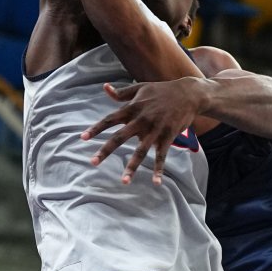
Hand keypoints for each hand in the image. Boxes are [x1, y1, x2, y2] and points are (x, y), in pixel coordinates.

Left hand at [80, 79, 209, 185]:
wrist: (188, 93)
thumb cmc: (162, 90)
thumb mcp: (141, 88)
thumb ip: (122, 92)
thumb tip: (105, 88)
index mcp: (133, 108)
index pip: (110, 119)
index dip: (96, 129)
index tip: (83, 138)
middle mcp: (141, 120)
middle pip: (120, 137)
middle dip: (106, 150)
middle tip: (93, 163)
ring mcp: (155, 129)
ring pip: (141, 151)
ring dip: (132, 166)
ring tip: (124, 181)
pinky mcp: (168, 136)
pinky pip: (162, 156)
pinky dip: (159, 169)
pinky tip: (156, 182)